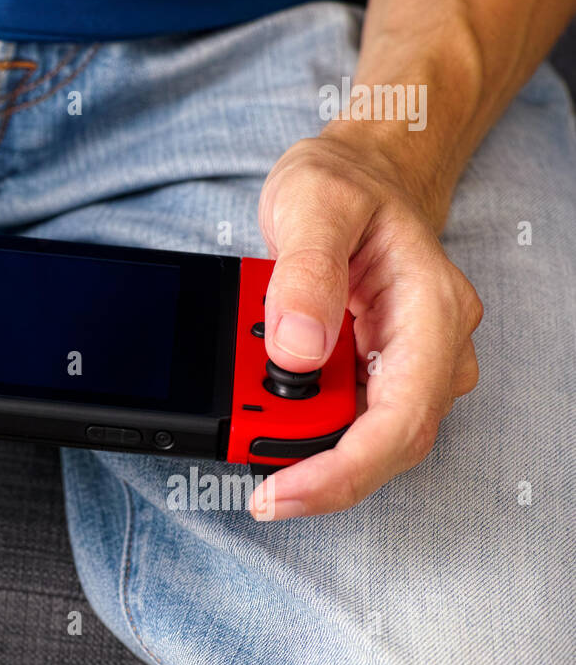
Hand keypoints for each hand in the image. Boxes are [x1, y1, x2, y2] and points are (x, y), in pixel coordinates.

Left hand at [250, 134, 482, 518]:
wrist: (359, 173)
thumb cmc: (346, 182)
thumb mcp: (313, 204)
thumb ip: (305, 274)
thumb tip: (296, 352)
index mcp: (429, 310)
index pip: (399, 421)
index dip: (340, 473)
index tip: (278, 492)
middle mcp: (429, 348)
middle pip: (378, 443)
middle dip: (304, 455)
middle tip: (235, 436)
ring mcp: (404, 363)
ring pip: (354, 433)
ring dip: (290, 427)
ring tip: (239, 392)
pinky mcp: (374, 368)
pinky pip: (335, 410)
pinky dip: (288, 408)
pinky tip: (254, 388)